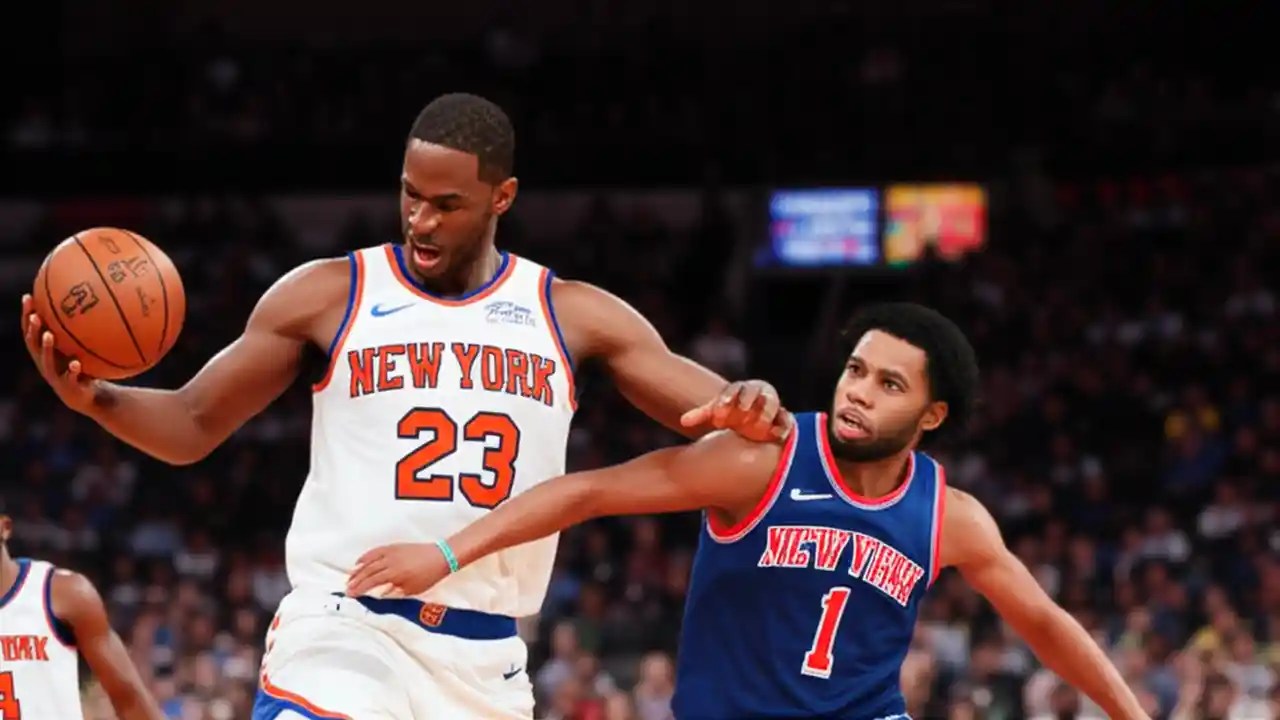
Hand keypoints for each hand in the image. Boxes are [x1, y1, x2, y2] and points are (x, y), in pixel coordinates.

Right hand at [21, 294, 98, 413]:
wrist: (91, 397)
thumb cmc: (86, 367)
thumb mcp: (84, 348)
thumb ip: (84, 331)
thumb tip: (98, 301)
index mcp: (46, 352)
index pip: (32, 331)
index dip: (27, 316)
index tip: (28, 297)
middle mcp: (46, 363)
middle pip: (33, 345)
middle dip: (33, 330)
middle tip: (35, 316)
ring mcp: (55, 377)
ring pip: (47, 362)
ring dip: (46, 348)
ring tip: (49, 335)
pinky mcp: (68, 389)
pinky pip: (69, 379)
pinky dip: (71, 371)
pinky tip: (75, 363)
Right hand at [347, 542, 450, 597]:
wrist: (441, 556)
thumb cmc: (429, 575)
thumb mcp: (412, 589)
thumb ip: (395, 592)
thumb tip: (380, 594)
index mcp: (394, 574)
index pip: (372, 582)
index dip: (360, 589)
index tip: (351, 594)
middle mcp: (390, 561)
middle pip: (368, 571)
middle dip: (356, 580)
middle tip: (347, 588)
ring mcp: (392, 552)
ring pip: (370, 561)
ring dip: (358, 569)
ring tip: (350, 577)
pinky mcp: (394, 547)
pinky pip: (376, 551)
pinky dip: (367, 556)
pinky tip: (360, 561)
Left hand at [679, 380, 793, 442]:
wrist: (752, 415)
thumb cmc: (731, 411)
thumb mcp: (717, 411)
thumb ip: (702, 414)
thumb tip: (683, 422)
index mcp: (740, 389)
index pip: (733, 390)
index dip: (726, 401)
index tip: (717, 417)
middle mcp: (757, 393)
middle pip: (752, 394)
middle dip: (745, 404)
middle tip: (738, 419)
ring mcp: (771, 405)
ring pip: (770, 404)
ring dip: (765, 414)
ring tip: (757, 428)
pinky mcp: (782, 419)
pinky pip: (786, 420)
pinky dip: (783, 427)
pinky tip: (777, 437)